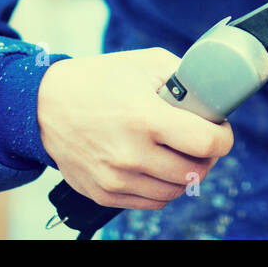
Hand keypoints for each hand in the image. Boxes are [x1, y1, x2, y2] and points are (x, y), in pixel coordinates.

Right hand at [37, 47, 233, 209]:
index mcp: (144, 118)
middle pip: (195, 171)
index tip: (220, 129)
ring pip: (176, 191)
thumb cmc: (100, 80)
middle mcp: (131, 154)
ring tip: (182, 153)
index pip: (206, 143)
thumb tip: (215, 96)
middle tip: (202, 141)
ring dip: (188, 174)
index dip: (222, 137)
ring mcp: (116, 179)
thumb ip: (185, 78)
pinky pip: (153, 202)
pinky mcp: (104, 194)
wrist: (45, 105)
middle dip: (208, 156)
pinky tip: (161, 166)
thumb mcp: (146, 63)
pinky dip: (164, 188)